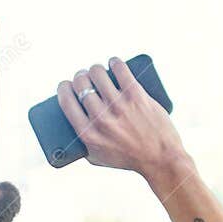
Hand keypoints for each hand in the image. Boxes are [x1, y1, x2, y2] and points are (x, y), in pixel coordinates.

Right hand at [56, 57, 188, 178]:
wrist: (159, 158)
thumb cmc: (128, 158)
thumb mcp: (97, 157)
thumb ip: (82, 142)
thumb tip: (72, 121)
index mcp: (87, 134)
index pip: (66, 101)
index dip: (63, 88)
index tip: (66, 85)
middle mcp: (101, 119)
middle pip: (81, 83)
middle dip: (80, 76)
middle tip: (84, 77)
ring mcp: (119, 106)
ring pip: (98, 73)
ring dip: (96, 69)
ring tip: (98, 71)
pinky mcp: (136, 95)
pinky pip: (120, 70)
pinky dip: (115, 63)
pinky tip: (113, 63)